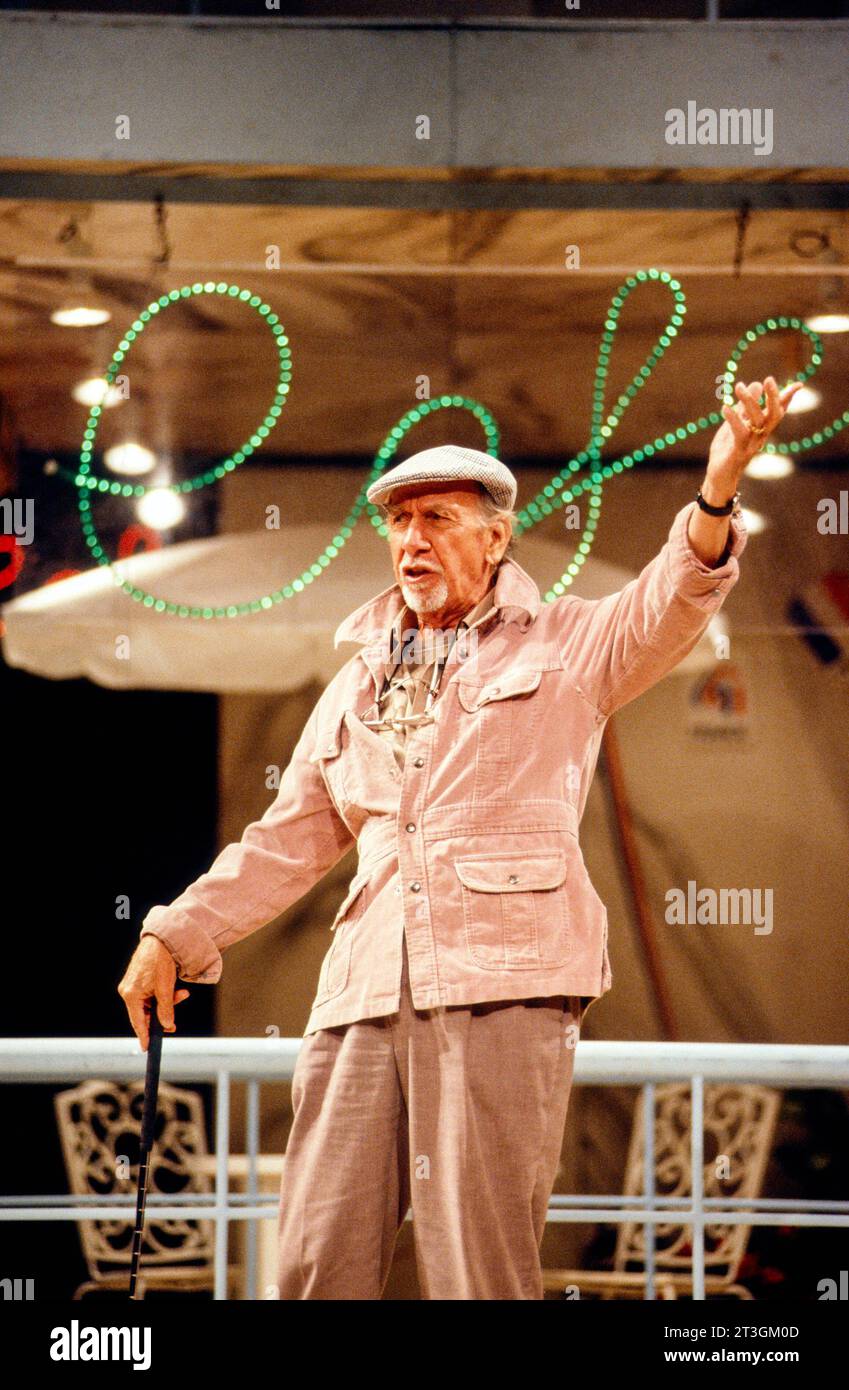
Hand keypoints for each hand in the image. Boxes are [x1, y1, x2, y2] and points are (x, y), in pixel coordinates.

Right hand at [118, 937, 189, 1051]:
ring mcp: (131, 985)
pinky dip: (161, 995)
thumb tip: (167, 1025)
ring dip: (165, 1003)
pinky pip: (149, 995)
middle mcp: (127, 991)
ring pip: (149, 1004)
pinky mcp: (137, 980)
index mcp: (131, 995)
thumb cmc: (161, 962)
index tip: (146, 1048)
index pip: (138, 1022)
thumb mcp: (166, 989)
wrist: (161, 939)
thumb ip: (166, 1009)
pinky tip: (174, 989)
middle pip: (144, 1013)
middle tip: (174, 1025)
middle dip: (161, 1016)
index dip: (143, 1036)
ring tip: (182, 994)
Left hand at [707, 376, 803, 491]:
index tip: (799, 384)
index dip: (788, 399)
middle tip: (769, 379)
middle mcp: (761, 436)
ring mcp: (752, 445)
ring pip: (757, 421)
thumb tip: (756, 383)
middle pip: (774, 415)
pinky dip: (733, 419)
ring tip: (738, 386)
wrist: (719, 477)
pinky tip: (725, 407)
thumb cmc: (728, 450)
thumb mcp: (736, 424)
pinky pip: (739, 433)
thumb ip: (745, 407)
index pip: (779, 411)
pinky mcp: (739, 452)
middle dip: (773, 397)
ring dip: (749, 402)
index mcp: (763, 429)